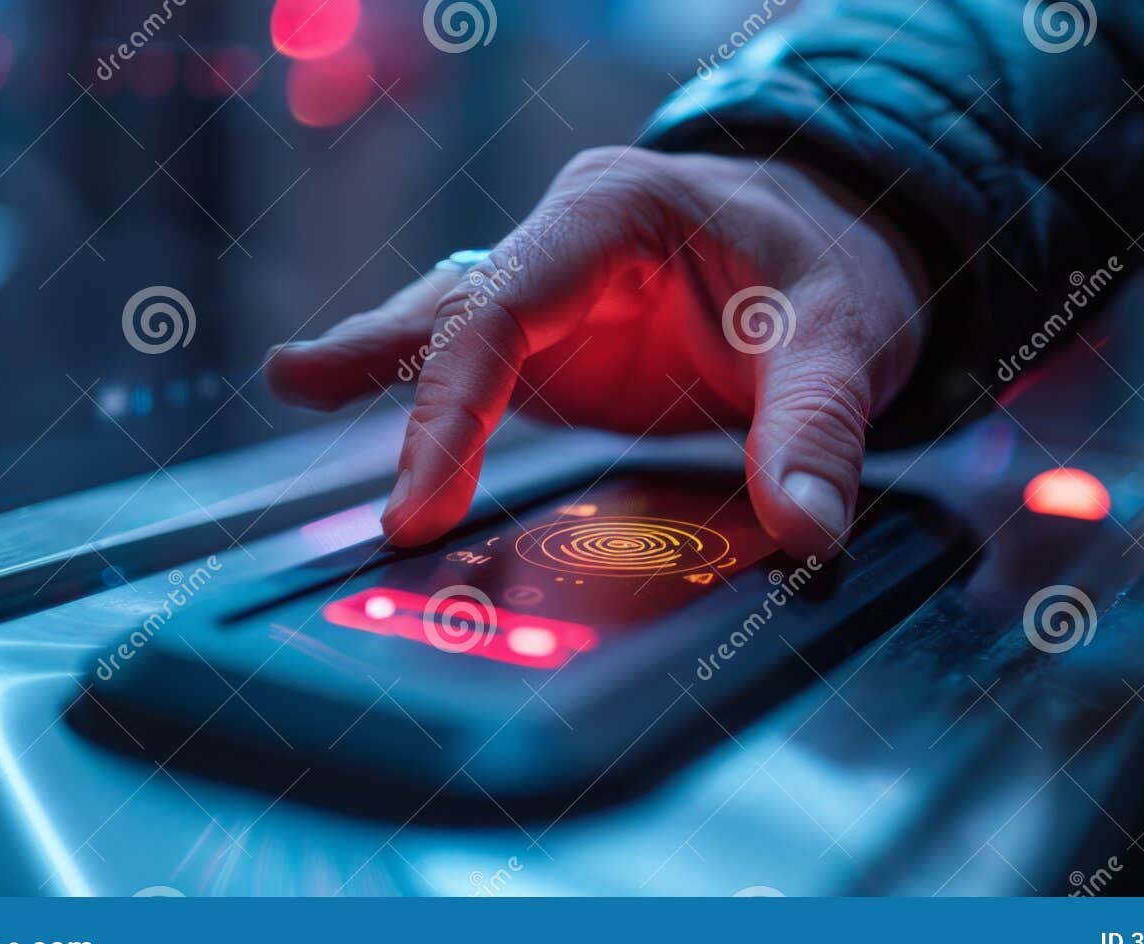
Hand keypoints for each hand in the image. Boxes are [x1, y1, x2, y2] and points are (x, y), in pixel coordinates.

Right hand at [266, 146, 929, 558]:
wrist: (846, 241)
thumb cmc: (834, 262)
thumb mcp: (845, 334)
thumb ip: (817, 426)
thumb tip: (804, 529)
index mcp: (617, 213)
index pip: (505, 308)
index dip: (453, 405)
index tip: (421, 500)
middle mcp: (569, 246)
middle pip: (457, 309)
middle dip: (383, 359)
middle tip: (300, 384)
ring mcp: (560, 297)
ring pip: (453, 330)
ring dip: (381, 363)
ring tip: (297, 378)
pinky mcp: (568, 349)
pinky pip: (484, 372)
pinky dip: (430, 400)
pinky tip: (357, 400)